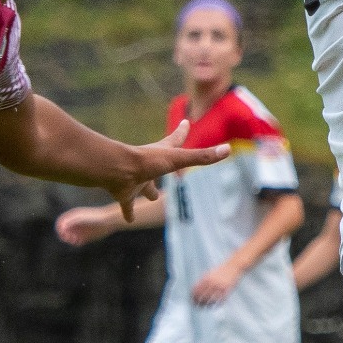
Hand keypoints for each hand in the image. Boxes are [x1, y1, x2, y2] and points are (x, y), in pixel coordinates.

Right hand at [55, 205, 116, 245]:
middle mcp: (75, 225)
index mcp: (72, 217)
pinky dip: (77, 243)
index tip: (63, 232)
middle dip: (64, 235)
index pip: (60, 223)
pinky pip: (77, 242)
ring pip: (70, 238)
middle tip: (69, 237)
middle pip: (64, 232)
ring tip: (75, 239)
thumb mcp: (80, 217)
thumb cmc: (94, 217)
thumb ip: (70, 221)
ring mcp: (80, 231)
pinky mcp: (85, 237)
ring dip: (70, 240)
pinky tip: (81, 241)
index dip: (60, 228)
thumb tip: (61, 227)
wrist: (107, 221)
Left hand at [103, 121, 227, 221]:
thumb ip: (202, 157)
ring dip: (148, 190)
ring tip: (152, 197)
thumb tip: (228, 149)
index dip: (181, 131)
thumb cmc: (146, 162)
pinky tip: (130, 220)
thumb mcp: (178, 159)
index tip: (185, 122)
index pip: (175, 139)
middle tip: (169, 161)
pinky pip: (128, 205)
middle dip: (165, 163)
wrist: (115, 171)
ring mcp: (137, 179)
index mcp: (162, 153)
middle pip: (160, 163)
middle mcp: (149, 165)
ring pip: (144, 186)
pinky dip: (129, 211)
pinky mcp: (125, 193)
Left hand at [192, 260, 243, 305]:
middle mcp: (212, 283)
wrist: (234, 266)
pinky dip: (217, 304)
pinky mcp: (227, 290)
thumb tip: (194, 291)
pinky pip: (220, 300)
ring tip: (206, 307)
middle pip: (202, 297)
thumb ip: (202, 281)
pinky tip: (215, 306)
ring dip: (207, 305)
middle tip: (198, 306)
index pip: (196, 291)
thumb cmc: (220, 270)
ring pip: (211, 300)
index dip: (193, 297)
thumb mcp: (209, 274)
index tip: (193, 301)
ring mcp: (220, 287)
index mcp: (206, 279)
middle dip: (199, 303)